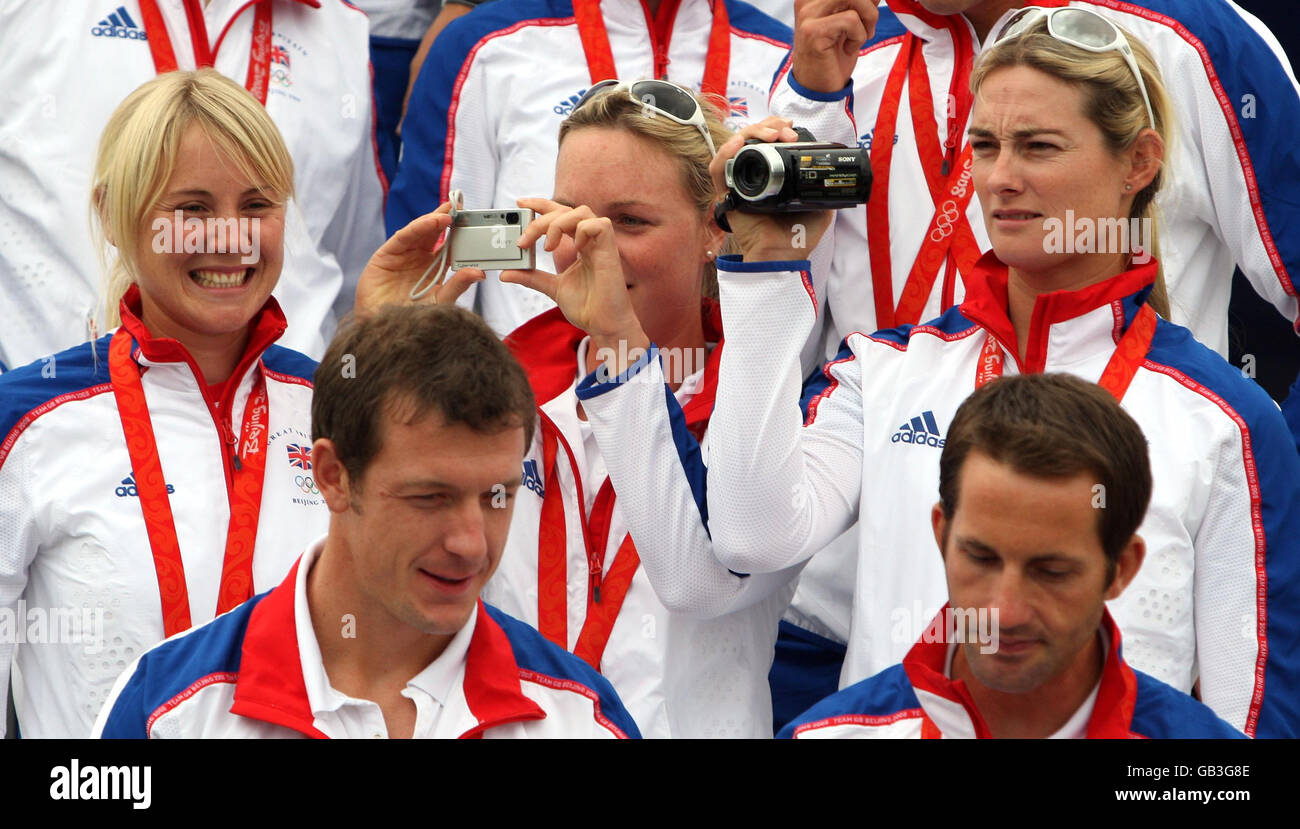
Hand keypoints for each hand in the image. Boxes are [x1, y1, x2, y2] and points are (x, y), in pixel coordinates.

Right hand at [354, 201, 483, 313]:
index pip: (450, 246)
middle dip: (448, 218)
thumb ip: (457, 286)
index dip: (461, 232)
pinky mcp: (386, 255)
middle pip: (435, 234)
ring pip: (420, 231)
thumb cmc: (413, 319)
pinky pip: (404, 237)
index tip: (475, 220)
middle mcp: (419, 259)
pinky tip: (432, 221)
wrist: (385, 331)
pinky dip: (419, 227)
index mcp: (435, 269)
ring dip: (434, 219)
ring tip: (450, 212)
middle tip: (462, 206)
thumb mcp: (440, 301)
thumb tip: (480, 273)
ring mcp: (403, 255)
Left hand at [500, 198, 647, 354]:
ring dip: (558, 224)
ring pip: (581, 212)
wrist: (603, 325)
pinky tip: (575, 248)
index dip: (541, 204)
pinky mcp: (610, 251)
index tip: (521, 203)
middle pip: (566, 210)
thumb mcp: (552, 287)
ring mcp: (601, 244)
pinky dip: (582, 231)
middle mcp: (590, 241)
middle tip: (525, 240)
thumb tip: (505, 273)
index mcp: (578, 245)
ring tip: (548, 246)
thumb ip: (531, 276)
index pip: (560, 214)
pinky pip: (599, 225)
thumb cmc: (586, 307)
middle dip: (541, 220)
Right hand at [709, 117, 832, 262]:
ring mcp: (738, 185)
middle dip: (768, 127)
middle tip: (786, 132)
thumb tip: (830, 171)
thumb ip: (823, 188)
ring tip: (769, 134)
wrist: (782, 255)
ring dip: (750, 133)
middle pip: (751, 138)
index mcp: (772, 175)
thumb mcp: (820, 206)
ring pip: (734, 147)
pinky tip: (737, 144)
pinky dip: (724, 153)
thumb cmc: (797, 236)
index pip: (768, 142)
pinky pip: (718, 170)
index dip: (777, 129)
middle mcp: (753, 176)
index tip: (792, 130)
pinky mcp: (727, 196)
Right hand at [791, 0, 879, 92]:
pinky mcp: (814, 31)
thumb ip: (861, 2)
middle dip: (870, 5)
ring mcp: (808, 15)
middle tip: (868, 26)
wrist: (819, 87)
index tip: (867, 14)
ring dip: (868, 18)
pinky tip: (849, 48)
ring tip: (861, 36)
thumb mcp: (851, 21)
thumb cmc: (834, 55)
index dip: (867, 1)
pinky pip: (851, 20)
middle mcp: (807, 1)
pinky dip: (859, 36)